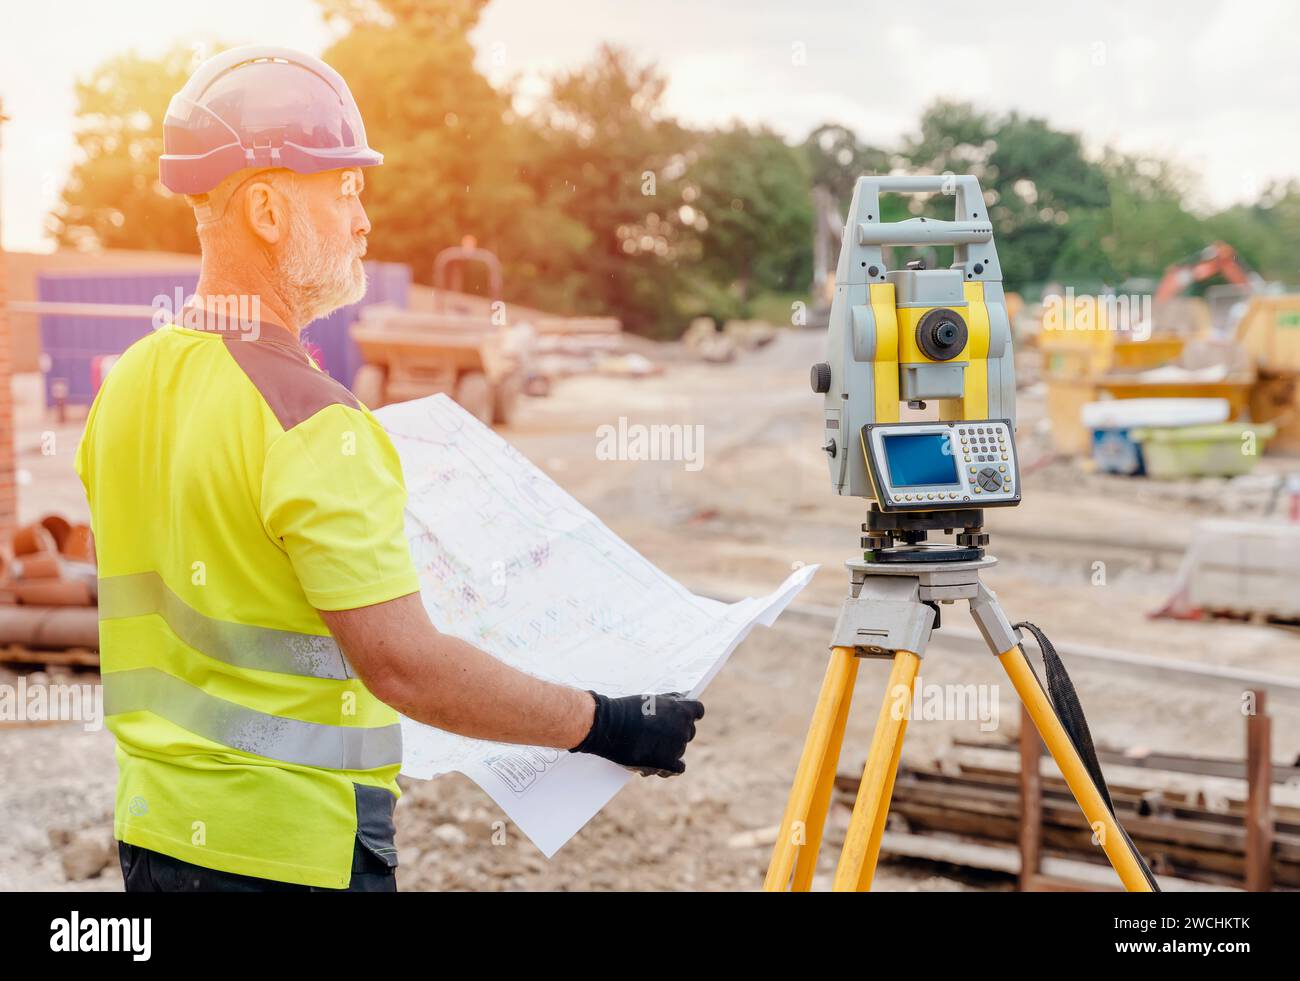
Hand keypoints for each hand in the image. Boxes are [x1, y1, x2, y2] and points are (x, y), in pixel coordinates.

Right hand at [569, 691, 704, 776]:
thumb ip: (670, 701)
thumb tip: (682, 699)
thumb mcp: (652, 699)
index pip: (698, 711)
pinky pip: (677, 768)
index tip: (682, 718)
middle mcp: (683, 727)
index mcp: (681, 709)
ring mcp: (676, 745)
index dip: (690, 715)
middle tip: (658, 735)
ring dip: (668, 751)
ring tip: (648, 749)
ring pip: (680, 750)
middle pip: (689, 732)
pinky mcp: (667, 762)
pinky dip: (670, 768)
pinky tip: (660, 767)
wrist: (609, 725)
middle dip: (676, 733)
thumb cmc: (627, 710)